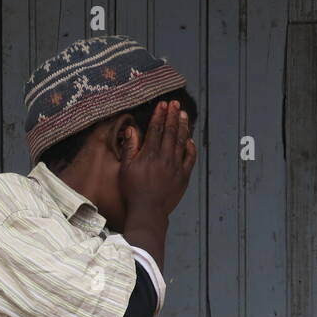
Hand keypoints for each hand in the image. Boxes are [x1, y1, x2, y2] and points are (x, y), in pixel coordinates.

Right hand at [119, 100, 196, 224]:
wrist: (148, 212)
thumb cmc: (133, 191)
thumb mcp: (125, 169)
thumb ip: (130, 148)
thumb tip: (132, 129)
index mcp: (149, 154)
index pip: (156, 129)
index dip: (160, 115)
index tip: (162, 104)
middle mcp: (165, 158)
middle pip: (170, 131)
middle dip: (173, 115)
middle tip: (175, 104)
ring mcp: (176, 167)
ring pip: (181, 141)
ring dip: (183, 126)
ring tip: (183, 114)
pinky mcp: (184, 176)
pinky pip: (190, 158)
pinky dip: (191, 147)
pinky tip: (190, 139)